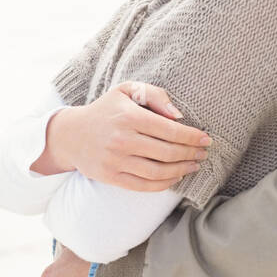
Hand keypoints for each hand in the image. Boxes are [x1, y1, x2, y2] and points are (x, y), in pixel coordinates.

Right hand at [35, 81, 211, 191]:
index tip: (206, 139)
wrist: (71, 134)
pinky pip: (144, 185)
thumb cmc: (106, 110)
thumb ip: (155, 95)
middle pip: (168, 152)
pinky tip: (176, 177)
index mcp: (129, 116)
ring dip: (182, 170)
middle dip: (191, 154)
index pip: (170, 130)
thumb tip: (178, 115)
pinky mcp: (111, 177)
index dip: (192, 137)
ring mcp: (116, 160)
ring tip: (194, 165)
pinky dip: (164, 184)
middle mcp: (123, 139)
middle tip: (203, 153)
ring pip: (158, 171)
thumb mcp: (127, 90)